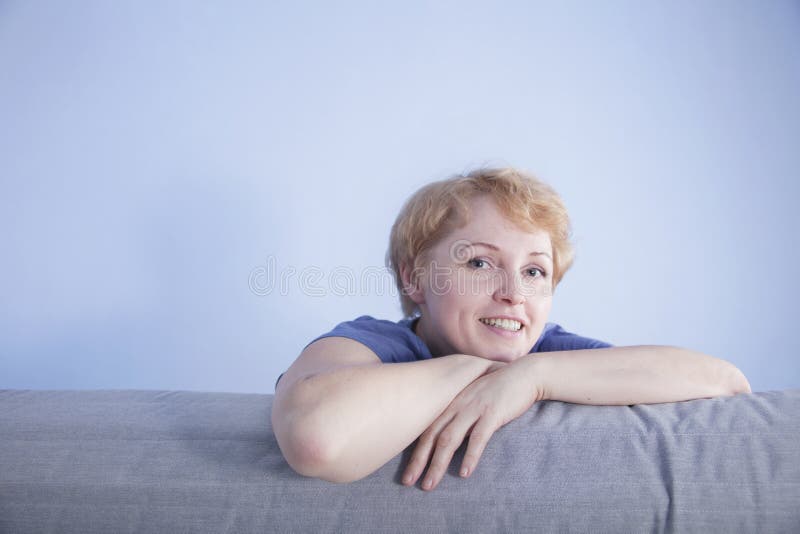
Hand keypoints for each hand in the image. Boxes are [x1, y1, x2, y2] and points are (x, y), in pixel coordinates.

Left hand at [401, 359, 542, 490]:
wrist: (524, 375)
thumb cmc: (499, 390)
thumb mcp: (473, 399)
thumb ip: (460, 415)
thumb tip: (449, 439)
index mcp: (451, 402)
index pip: (426, 429)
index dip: (415, 452)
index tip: (407, 472)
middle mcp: (457, 405)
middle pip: (432, 436)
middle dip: (419, 461)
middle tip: (408, 482)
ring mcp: (474, 408)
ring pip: (449, 439)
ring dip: (438, 464)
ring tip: (429, 484)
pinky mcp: (492, 413)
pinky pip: (478, 438)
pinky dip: (470, 456)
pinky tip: (464, 473)